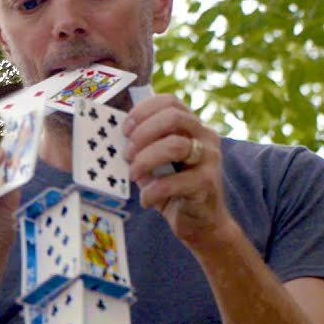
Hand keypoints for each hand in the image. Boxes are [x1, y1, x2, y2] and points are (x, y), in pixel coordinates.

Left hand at [122, 94, 232, 247]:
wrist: (201, 222)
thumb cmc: (173, 189)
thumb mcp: (155, 164)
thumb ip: (141, 149)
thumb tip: (113, 141)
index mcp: (192, 126)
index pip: (170, 102)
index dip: (144, 110)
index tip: (125, 128)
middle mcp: (205, 136)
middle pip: (174, 117)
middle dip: (143, 133)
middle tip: (126, 153)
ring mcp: (209, 159)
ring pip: (176, 145)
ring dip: (146, 159)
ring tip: (132, 175)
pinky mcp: (207, 184)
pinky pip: (175, 182)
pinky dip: (153, 192)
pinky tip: (146, 200)